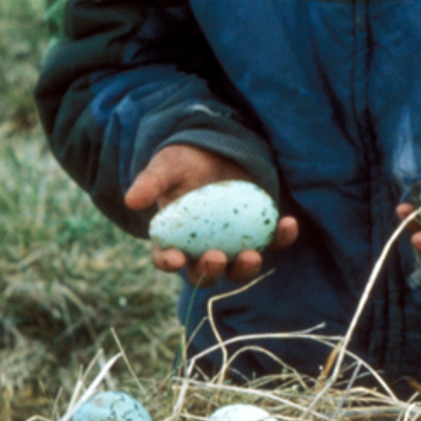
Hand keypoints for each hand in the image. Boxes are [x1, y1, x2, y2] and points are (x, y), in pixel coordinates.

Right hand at [124, 145, 297, 286]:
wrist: (218, 148)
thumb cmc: (185, 160)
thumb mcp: (166, 166)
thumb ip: (151, 182)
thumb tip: (132, 200)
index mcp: (173, 240)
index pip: (166, 259)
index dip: (168, 262)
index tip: (174, 259)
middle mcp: (202, 249)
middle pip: (205, 272)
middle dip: (210, 271)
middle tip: (216, 258)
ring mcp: (233, 245)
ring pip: (239, 268)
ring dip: (246, 268)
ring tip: (251, 256)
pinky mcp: (259, 234)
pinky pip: (272, 242)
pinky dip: (281, 237)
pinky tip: (288, 224)